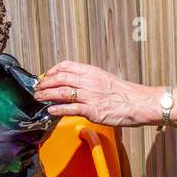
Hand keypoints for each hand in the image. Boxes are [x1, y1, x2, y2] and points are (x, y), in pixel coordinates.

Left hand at [32, 61, 159, 126]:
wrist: (139, 103)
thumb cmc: (125, 93)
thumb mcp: (105, 79)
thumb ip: (90, 80)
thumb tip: (75, 83)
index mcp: (92, 72)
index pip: (66, 66)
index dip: (52, 70)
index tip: (45, 76)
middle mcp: (89, 82)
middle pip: (60, 78)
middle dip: (45, 83)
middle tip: (37, 88)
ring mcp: (90, 96)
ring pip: (62, 92)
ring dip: (47, 95)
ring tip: (39, 98)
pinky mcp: (92, 110)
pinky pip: (71, 109)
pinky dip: (58, 109)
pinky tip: (50, 110)